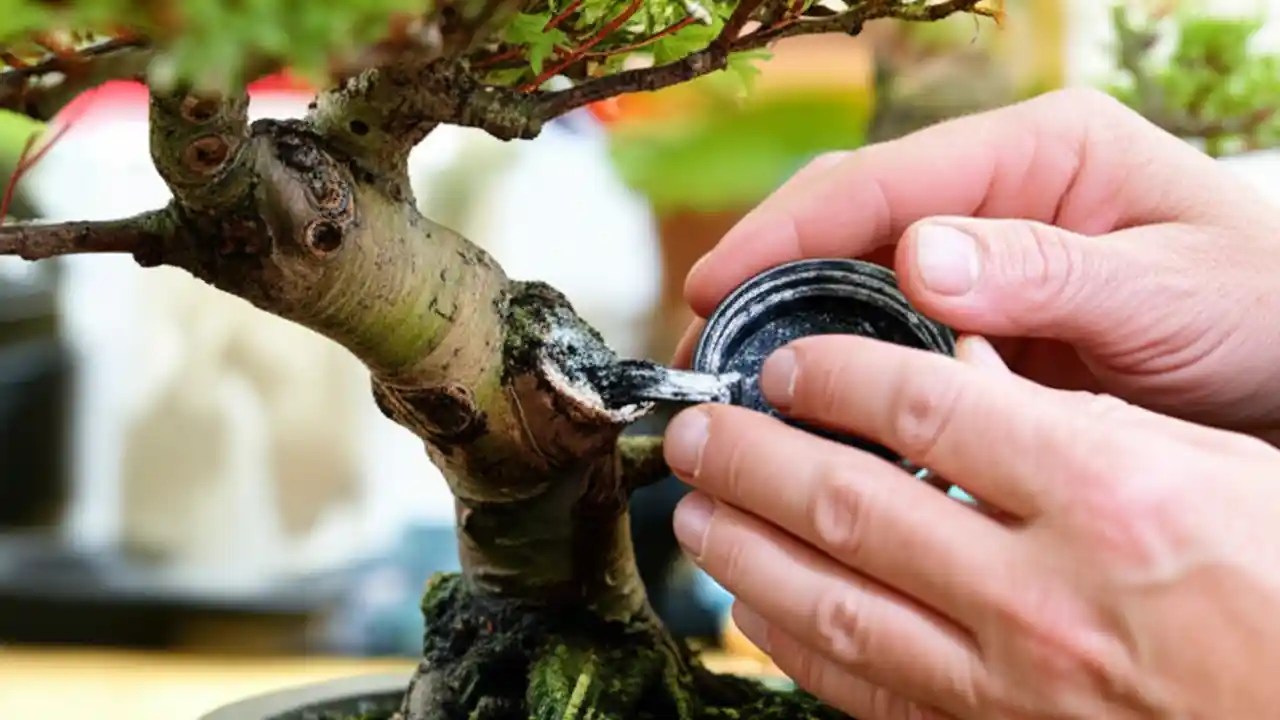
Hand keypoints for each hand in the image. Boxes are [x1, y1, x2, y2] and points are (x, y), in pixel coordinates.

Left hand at [664, 335, 1279, 718]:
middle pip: (851, 504)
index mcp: (1107, 493)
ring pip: (835, 603)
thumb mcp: (1209, 466)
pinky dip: (792, 645)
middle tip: (694, 431)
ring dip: (745, 550)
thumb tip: (965, 363)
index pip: (924, 408)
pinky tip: (752, 606)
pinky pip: (865, 690)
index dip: (830, 376)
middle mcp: (1045, 590)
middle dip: (750, 459)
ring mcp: (1014, 678)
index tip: (783, 363)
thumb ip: (1078, 417)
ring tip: (692, 510)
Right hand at [675, 87, 1279, 436]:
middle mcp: (997, 191)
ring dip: (788, 320)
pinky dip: (838, 359)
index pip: (881, 179)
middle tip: (702, 349)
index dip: (784, 232)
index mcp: (1040, 150)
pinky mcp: (984, 313)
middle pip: (847, 216)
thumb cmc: (1265, 313)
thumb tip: (919, 257)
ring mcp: (986, 253)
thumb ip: (1048, 272)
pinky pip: (888, 326)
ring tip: (731, 380)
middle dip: (763, 274)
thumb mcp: (1169, 288)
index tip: (712, 286)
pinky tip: (805, 400)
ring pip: (855, 272)